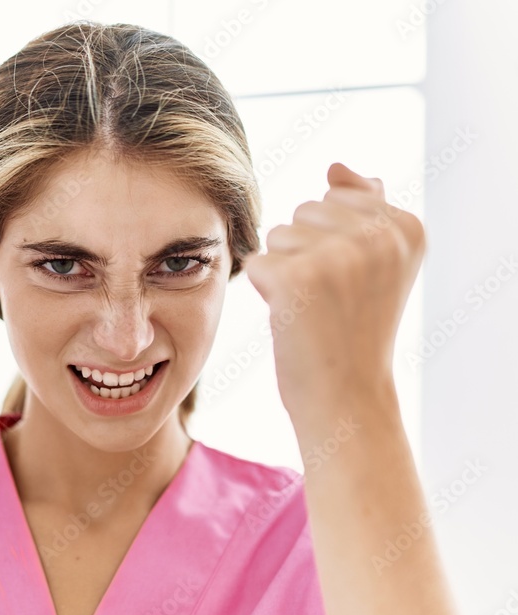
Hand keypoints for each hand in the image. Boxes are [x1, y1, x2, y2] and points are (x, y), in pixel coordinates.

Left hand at [243, 162, 425, 430]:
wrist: (347, 398)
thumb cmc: (354, 332)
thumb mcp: (375, 266)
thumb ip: (364, 208)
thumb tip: (337, 167)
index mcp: (407, 226)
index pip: (336, 197)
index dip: (331, 245)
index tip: (352, 286)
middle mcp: (379, 236)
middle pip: (303, 211)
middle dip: (304, 254)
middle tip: (329, 301)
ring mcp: (339, 256)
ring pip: (276, 236)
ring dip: (283, 273)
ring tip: (313, 310)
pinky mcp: (296, 279)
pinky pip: (256, 263)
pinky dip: (265, 292)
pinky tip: (292, 319)